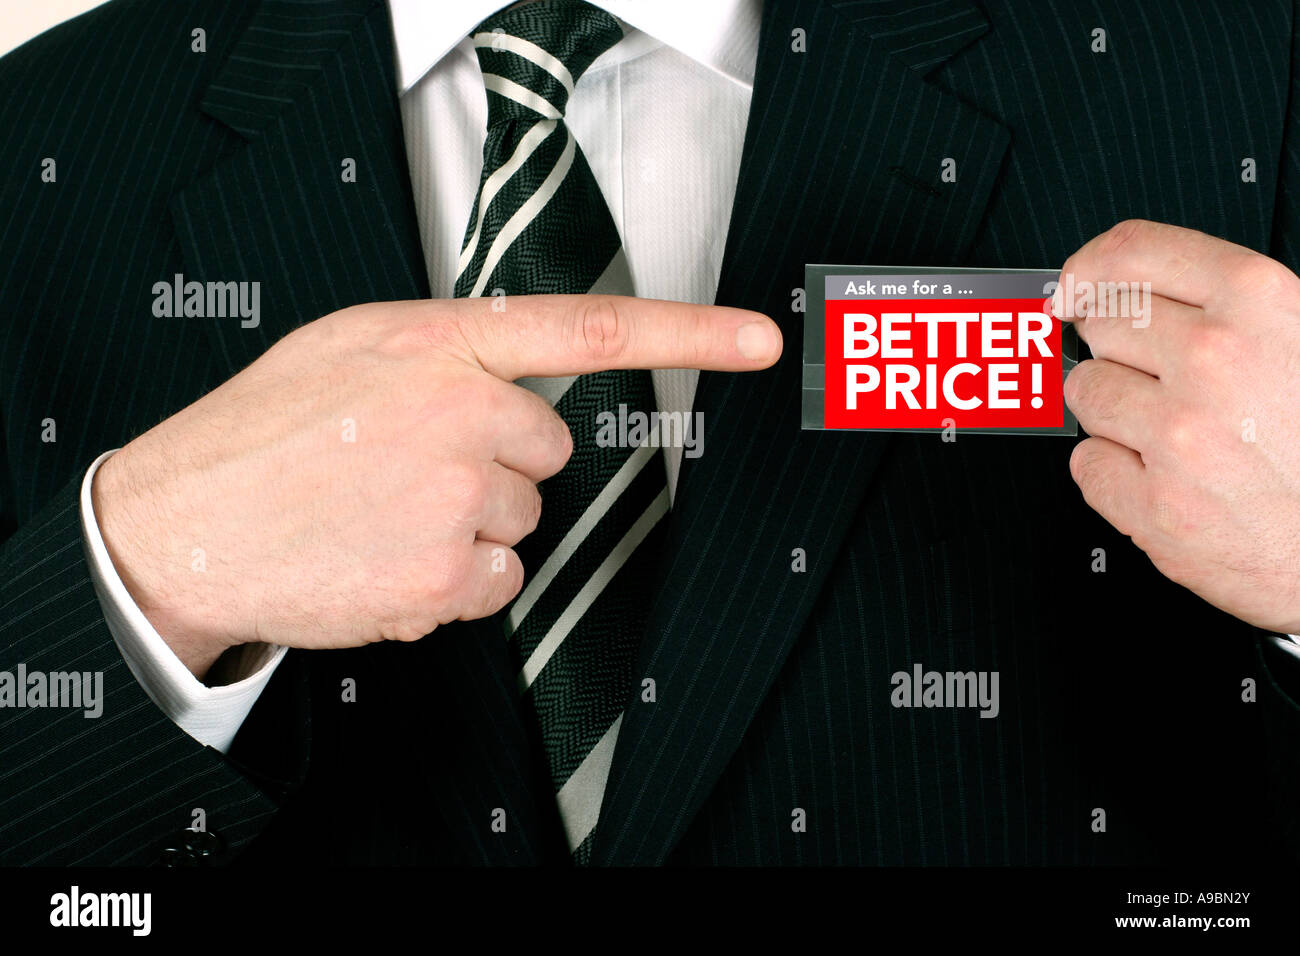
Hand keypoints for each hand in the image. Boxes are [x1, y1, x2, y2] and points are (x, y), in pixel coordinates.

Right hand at [93, 296, 781, 677]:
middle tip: (409, 466)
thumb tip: (509, 367)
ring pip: (522, 519)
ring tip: (383, 511)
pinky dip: (455, 579)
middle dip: (494, 463)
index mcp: (440, 344)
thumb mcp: (348, 344)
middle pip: (548, 451)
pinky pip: (499, 581)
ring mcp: (455, 499)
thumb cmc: (264, 431)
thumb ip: (443, 346)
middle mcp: (459, 414)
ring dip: (469, 523)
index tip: (758, 339)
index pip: (592, 329)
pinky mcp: (445, 578)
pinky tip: (388, 556)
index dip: (689, 333)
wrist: (185, 526)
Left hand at [1059, 219, 1299, 633]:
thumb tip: (1130, 280)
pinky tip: (1162, 475)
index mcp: (1259, 304)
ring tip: (1170, 431)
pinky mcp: (1153, 504)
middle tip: (1155, 376)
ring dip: (1113, 410)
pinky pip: (1086, 463)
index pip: (1131, 253)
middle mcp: (1214, 361)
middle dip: (1115, 347)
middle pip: (1099, 324)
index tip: (1074, 286)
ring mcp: (1179, 435)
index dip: (1088, 268)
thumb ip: (1234, 303)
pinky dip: (1112, 471)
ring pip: (1085, 392)